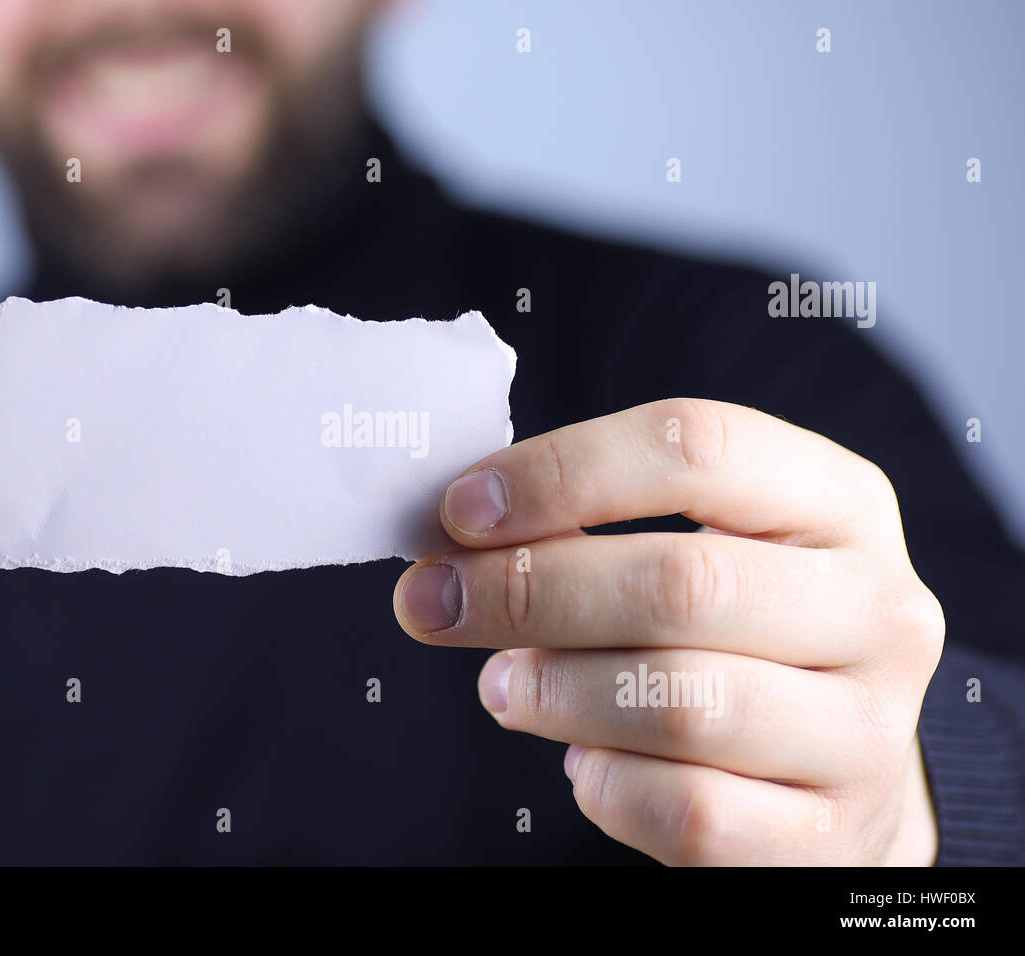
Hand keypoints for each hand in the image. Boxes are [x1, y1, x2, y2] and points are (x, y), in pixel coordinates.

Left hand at [393, 399, 943, 864]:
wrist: (839, 768)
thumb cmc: (740, 631)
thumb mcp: (705, 544)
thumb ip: (593, 525)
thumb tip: (455, 536)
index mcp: (842, 502)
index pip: (697, 448)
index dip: (561, 472)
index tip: (460, 509)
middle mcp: (879, 610)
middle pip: (680, 581)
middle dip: (527, 589)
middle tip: (432, 601)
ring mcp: (868, 732)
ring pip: (677, 705)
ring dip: (554, 691)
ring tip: (503, 684)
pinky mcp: (830, 835)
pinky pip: (685, 812)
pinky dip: (602, 784)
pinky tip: (584, 760)